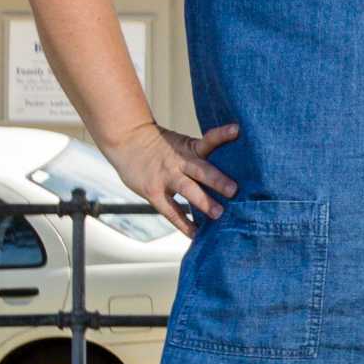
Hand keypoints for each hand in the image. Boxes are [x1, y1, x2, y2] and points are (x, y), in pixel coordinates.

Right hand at [102, 120, 239, 232]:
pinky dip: (184, 224)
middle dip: (218, 180)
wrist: (127, 141)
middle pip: (201, 169)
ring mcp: (166, 177)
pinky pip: (171, 211)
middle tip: (234, 190)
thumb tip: (232, 172)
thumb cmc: (161, 146)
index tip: (237, 130)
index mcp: (190, 148)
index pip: (209, 139)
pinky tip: (197, 234)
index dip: (223, 135)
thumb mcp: (183, 144)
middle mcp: (179, 161)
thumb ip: (203, 156)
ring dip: (203, 202)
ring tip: (219, 214)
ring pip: (187, 190)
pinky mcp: (153, 192)